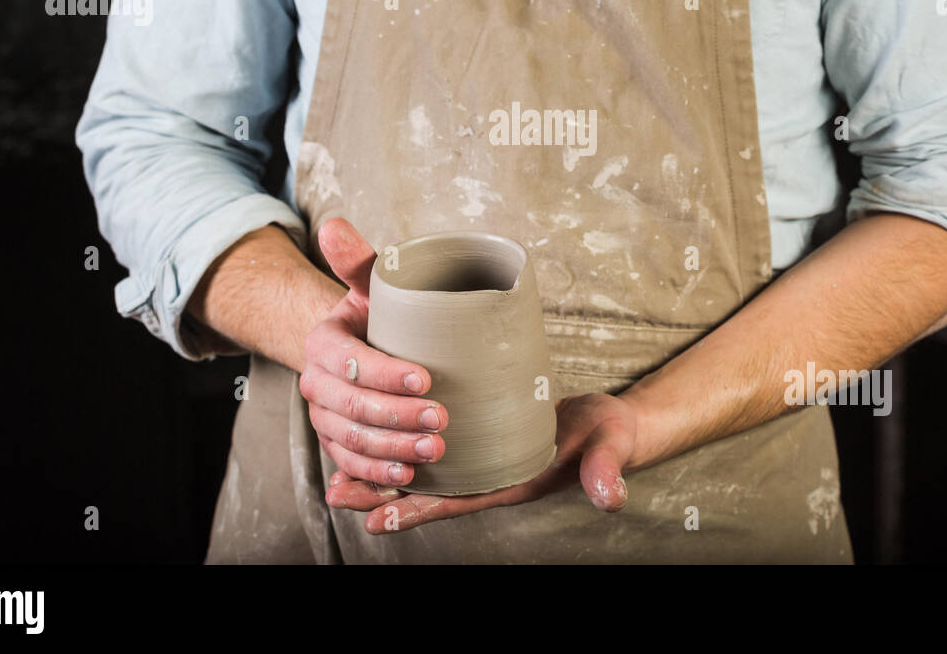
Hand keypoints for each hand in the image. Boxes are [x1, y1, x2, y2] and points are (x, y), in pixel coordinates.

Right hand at [298, 219, 448, 488]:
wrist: (372, 345)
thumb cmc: (383, 313)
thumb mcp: (377, 285)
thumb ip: (358, 259)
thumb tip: (332, 224)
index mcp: (323, 343)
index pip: (350, 363)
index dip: (385, 375)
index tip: (428, 378)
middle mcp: (316, 384)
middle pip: (350, 408)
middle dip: (395, 417)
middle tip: (441, 421)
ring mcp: (324, 418)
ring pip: (351, 441)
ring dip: (391, 450)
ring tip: (435, 450)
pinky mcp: (338, 445)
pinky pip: (350, 465)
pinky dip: (376, 474)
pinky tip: (408, 476)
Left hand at [326, 391, 638, 533]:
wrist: (608, 426)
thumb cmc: (606, 437)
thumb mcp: (607, 449)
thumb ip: (606, 471)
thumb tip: (611, 497)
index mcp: (511, 484)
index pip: (458, 502)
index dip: (419, 510)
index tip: (378, 519)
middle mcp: (488, 477)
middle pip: (427, 491)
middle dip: (381, 494)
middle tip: (335, 493)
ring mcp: (481, 460)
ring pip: (422, 472)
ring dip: (381, 472)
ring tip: (335, 476)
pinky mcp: (479, 436)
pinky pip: (433, 446)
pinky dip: (401, 443)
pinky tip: (372, 433)